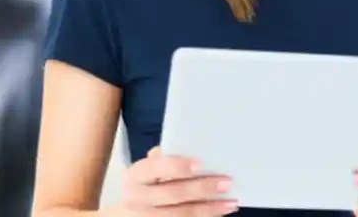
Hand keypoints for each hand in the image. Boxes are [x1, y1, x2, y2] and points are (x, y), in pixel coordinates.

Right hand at [118, 146, 237, 215]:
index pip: (156, 168)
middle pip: (172, 194)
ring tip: (231, 202)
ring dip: (209, 209)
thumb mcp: (149, 168)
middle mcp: (137, 198)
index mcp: (136, 175)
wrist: (126, 213)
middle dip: (202, 188)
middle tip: (227, 182)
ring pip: (180, 214)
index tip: (200, 164)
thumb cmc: (147, 182)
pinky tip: (221, 212)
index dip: (177, 167)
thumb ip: (165, 158)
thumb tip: (191, 146)